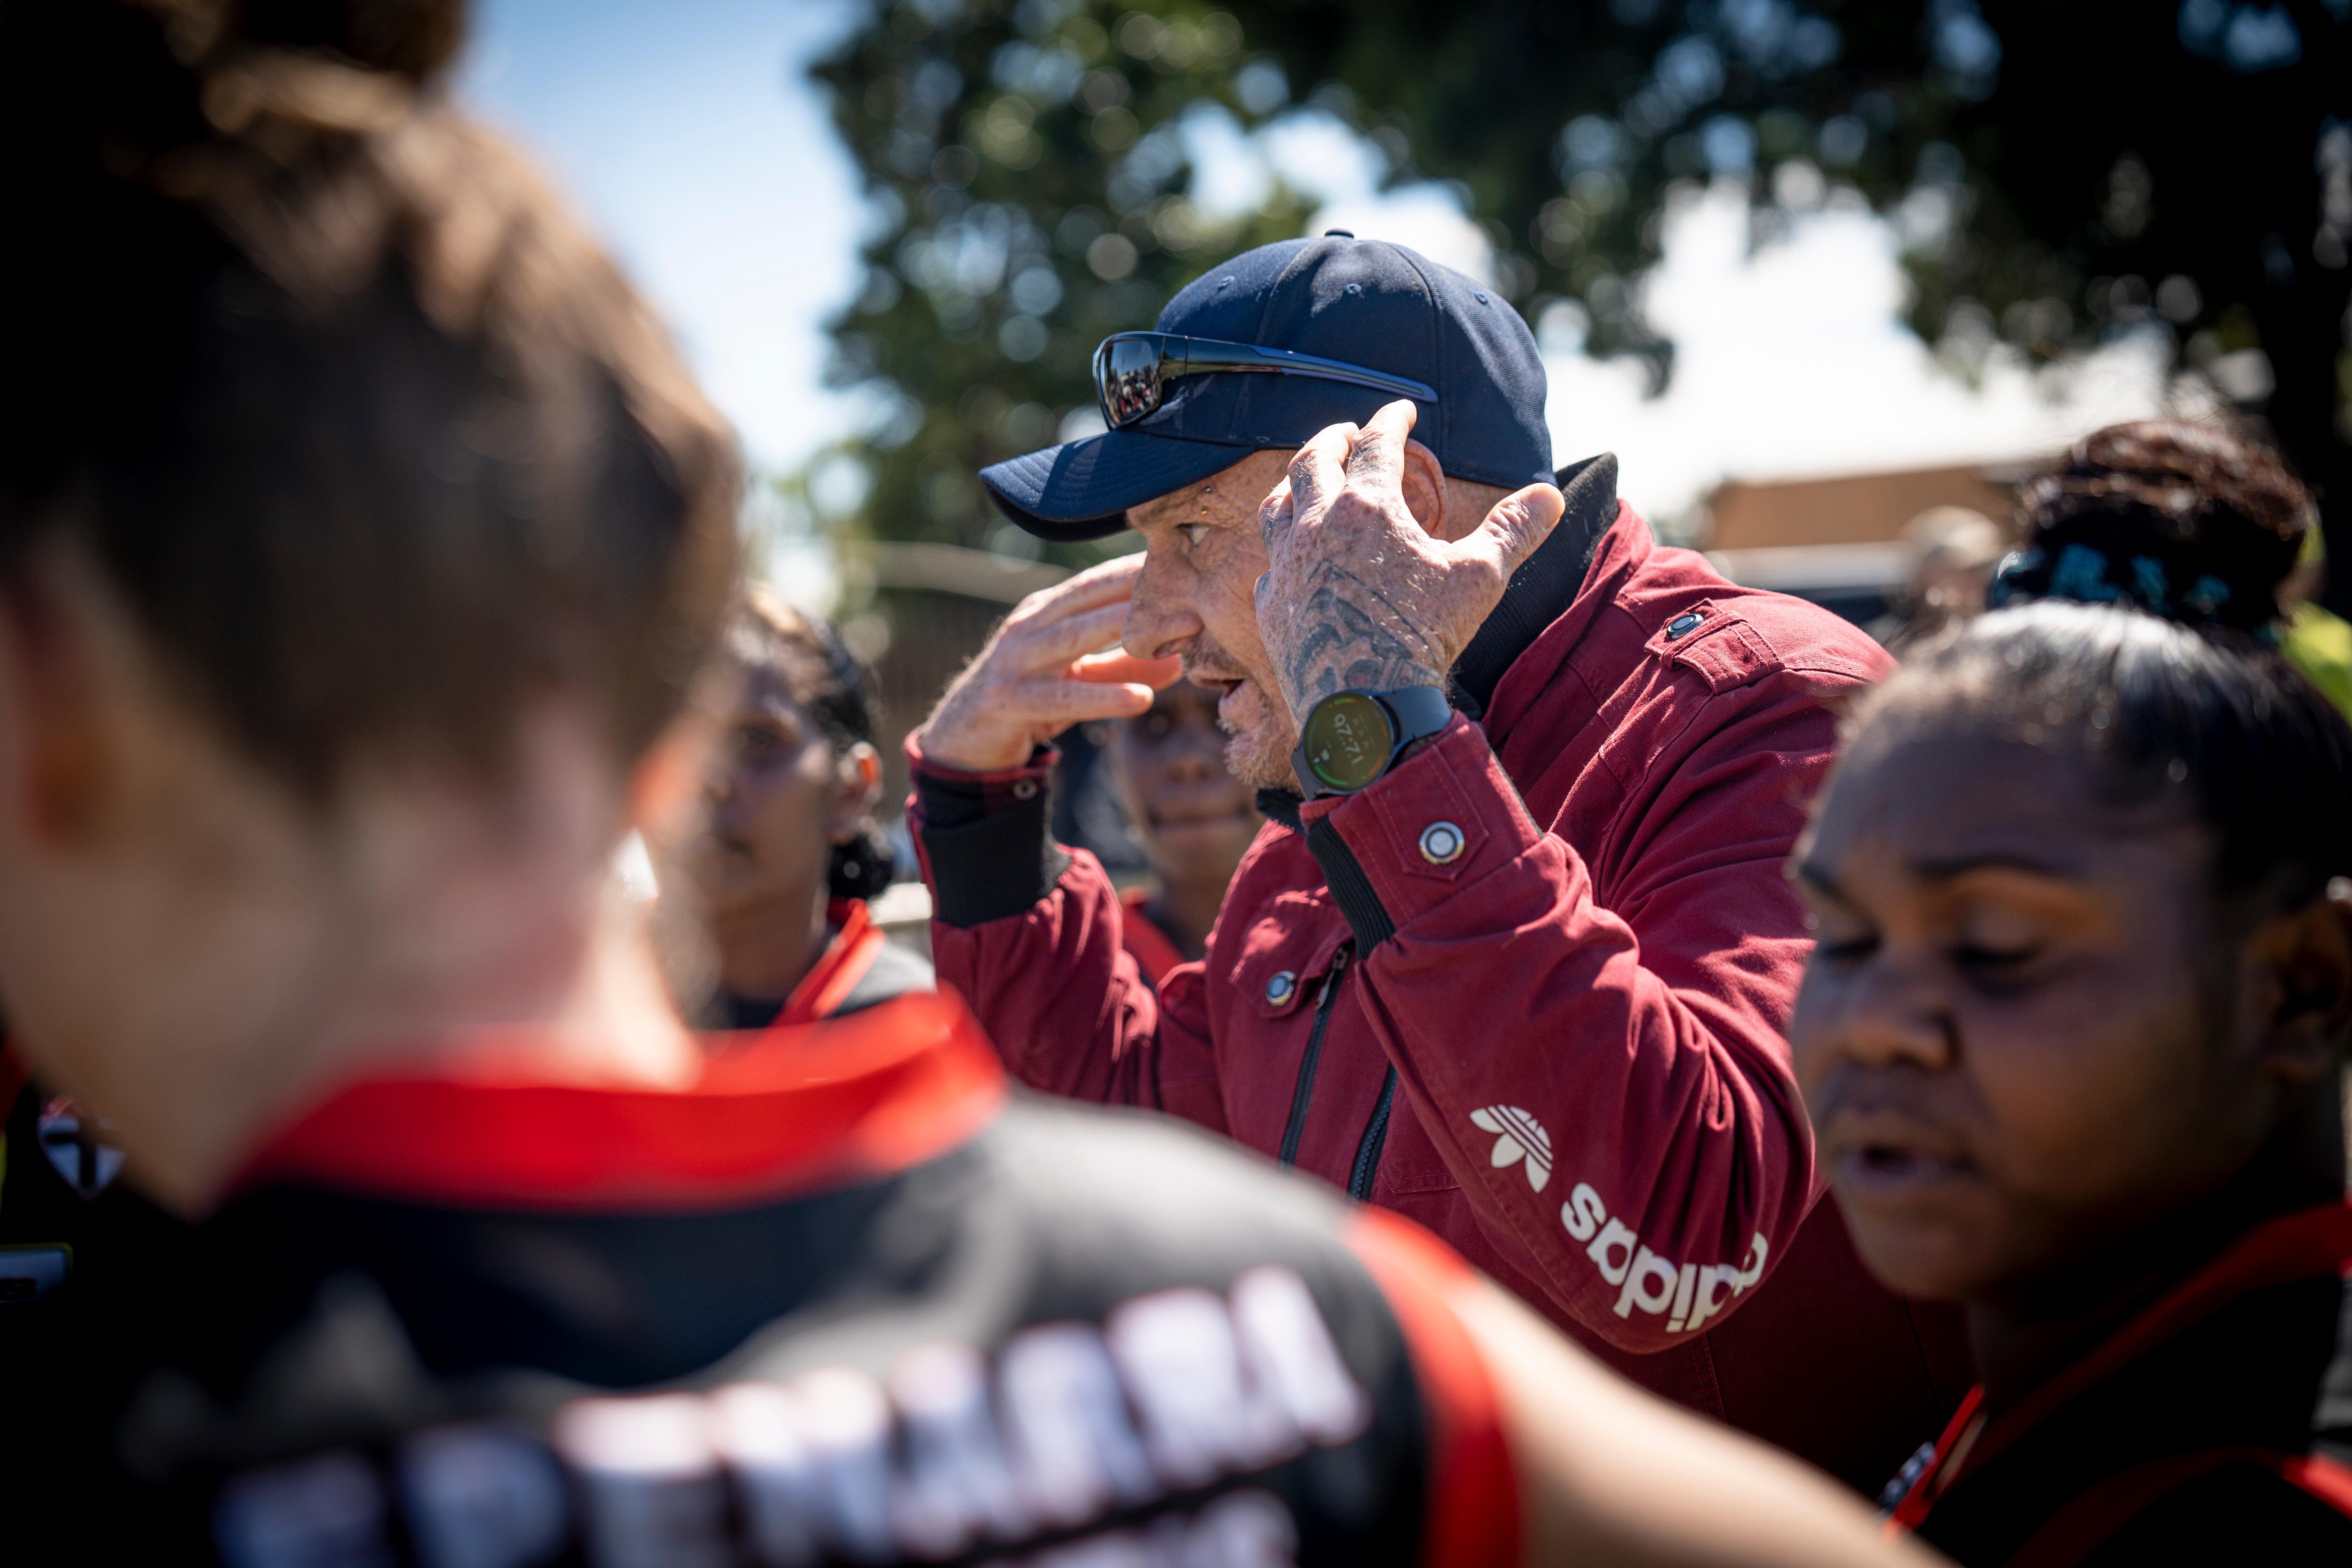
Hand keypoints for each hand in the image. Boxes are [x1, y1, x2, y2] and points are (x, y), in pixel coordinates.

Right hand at [917, 554, 1181, 772]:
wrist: (963, 736)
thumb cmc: (1028, 696)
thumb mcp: (1078, 678)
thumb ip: (1122, 667)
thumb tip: (1179, 660)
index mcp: (1046, 611)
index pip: (1095, 581)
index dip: (1136, 569)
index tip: (1185, 557)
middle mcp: (1029, 626)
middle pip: (1087, 597)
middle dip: (1138, 589)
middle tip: (1192, 586)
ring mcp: (1015, 661)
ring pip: (1074, 637)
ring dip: (1127, 631)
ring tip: (1178, 633)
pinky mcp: (1009, 700)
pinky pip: (1064, 696)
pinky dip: (1104, 697)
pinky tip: (1141, 700)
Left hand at [1254, 400, 1564, 720]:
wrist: (1364, 708)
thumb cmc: (1423, 638)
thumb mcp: (1480, 578)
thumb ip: (1512, 530)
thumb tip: (1551, 494)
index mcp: (1368, 506)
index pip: (1376, 443)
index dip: (1391, 420)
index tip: (1401, 411)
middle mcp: (1316, 526)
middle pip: (1313, 461)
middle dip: (1333, 440)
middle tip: (1348, 434)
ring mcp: (1286, 566)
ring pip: (1277, 504)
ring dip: (1295, 485)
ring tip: (1309, 481)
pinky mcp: (1269, 606)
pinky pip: (1270, 562)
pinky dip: (1283, 548)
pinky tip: (1295, 556)